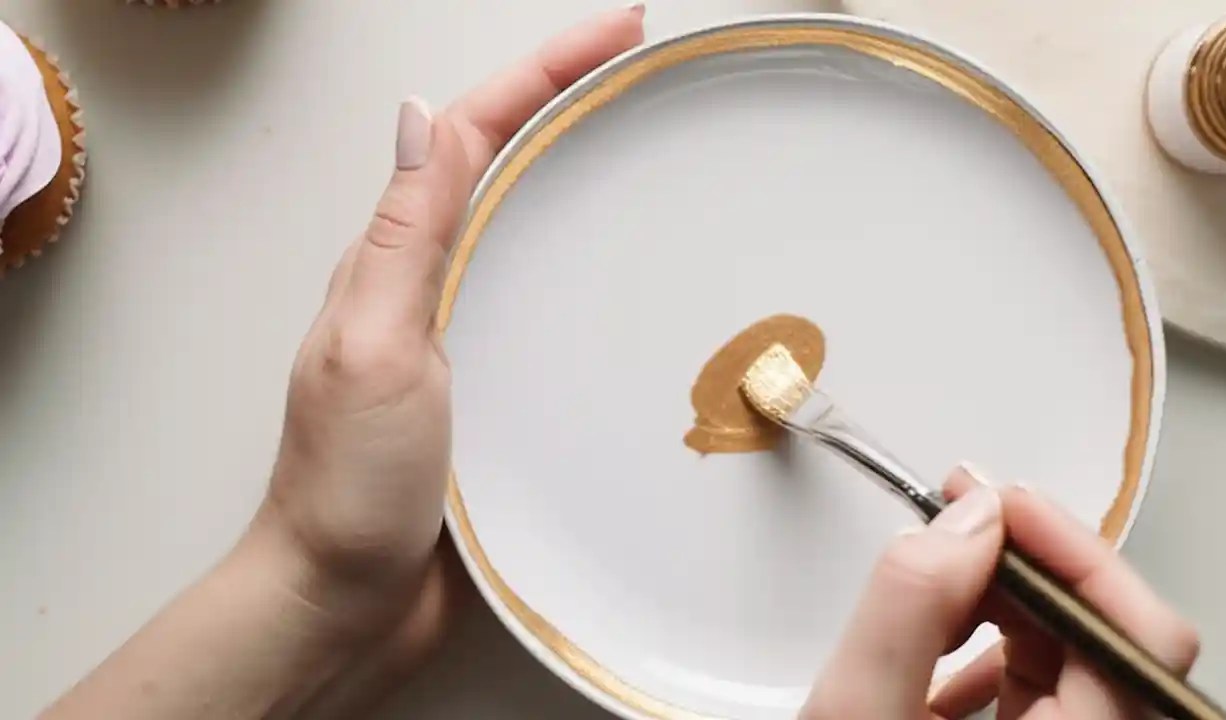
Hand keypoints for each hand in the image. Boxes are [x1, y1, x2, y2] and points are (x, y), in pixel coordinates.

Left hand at [254, 5, 645, 713]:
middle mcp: (434, 286)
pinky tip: (619, 271)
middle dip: (568, 100)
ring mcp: (468, 337)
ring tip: (641, 138)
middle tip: (638, 66)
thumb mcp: (375, 344)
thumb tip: (416, 115)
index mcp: (401, 261)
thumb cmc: (348, 487)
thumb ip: (402, 237)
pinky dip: (581, 266)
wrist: (348, 597)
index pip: (474, 134)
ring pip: (527, 230)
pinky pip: (544, 306)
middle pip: (503, 164)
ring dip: (578, 172)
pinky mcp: (498, 389)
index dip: (544, 72)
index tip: (616, 33)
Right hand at [802, 467, 1200, 718]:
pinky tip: (934, 648)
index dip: (1072, 552)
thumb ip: (908, 611)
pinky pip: (1036, 693)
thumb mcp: (854, 718)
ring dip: (1003, 606)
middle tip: (955, 520)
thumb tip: (967, 521)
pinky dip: (987, 652)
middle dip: (1025, 569)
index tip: (994, 501)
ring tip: (933, 583)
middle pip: (1105, 643)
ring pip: (1071, 662)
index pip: (1135, 641)